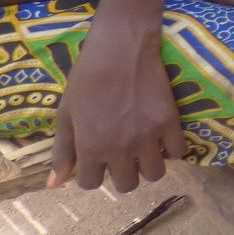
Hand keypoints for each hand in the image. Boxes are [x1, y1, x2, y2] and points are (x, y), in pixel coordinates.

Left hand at [50, 16, 183, 191]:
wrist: (121, 49)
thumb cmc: (86, 79)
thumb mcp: (66, 115)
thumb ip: (62, 152)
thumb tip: (55, 184)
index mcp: (91, 148)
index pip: (91, 184)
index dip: (93, 173)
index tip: (98, 159)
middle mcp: (121, 149)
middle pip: (127, 185)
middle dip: (122, 174)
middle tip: (123, 155)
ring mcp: (148, 137)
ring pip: (154, 175)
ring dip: (148, 166)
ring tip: (145, 150)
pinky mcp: (170, 123)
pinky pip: (177, 153)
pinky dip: (170, 150)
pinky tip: (162, 138)